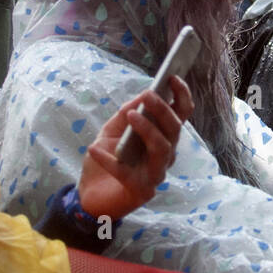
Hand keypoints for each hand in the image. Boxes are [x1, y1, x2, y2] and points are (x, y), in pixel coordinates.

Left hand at [78, 77, 192, 220]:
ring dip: (148, 129)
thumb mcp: (112, 129)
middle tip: (148, 95)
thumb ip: (126, 112)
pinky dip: (110, 160)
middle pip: (175, 130)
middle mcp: (165, 155)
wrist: (91, 194)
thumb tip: (142, 95)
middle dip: (164, 110)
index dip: (182, 96)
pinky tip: (94, 149)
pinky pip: (128, 173)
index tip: (173, 77)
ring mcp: (156, 173)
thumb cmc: (107, 158)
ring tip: (130, 115)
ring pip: (163, 148)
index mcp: (163, 137)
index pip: (181, 115)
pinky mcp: (141, 190)